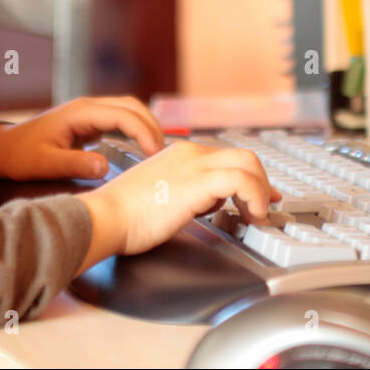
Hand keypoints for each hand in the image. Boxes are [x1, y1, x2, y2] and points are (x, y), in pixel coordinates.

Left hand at [0, 95, 166, 181]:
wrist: (1, 149)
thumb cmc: (19, 156)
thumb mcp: (44, 163)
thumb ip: (74, 164)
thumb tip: (104, 166)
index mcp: (79, 113)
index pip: (121, 115)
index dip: (142, 131)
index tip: (155, 153)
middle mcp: (87, 107)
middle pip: (130, 106)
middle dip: (151, 125)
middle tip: (165, 153)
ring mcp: (88, 113)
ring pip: (127, 110)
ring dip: (146, 125)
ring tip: (159, 150)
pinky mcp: (88, 122)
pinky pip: (119, 120)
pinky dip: (136, 129)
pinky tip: (143, 147)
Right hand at [76, 141, 280, 270]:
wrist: (106, 216)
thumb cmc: (124, 215)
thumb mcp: (161, 194)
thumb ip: (186, 192)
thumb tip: (209, 202)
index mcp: (180, 154)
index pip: (226, 158)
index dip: (248, 178)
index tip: (257, 197)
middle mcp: (190, 153)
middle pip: (244, 156)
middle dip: (261, 182)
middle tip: (264, 206)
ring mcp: (194, 164)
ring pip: (248, 164)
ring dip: (260, 191)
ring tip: (256, 216)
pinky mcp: (197, 182)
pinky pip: (241, 180)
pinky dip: (254, 197)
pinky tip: (250, 216)